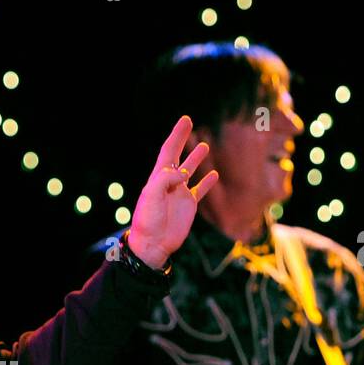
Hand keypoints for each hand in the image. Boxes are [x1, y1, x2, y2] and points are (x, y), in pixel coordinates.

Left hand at [126, 115, 218, 269]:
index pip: (168, 151)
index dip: (176, 135)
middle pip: (178, 156)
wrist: (153, 244)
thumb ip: (165, 180)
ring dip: (195, 159)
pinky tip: (215, 175)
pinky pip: (200, 190)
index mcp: (158, 177)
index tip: (185, 120)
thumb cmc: (148, 220)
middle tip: (189, 122)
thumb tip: (182, 173)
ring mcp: (180, 193)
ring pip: (190, 171)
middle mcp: (169, 182)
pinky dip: (207, 182)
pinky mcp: (189, 206)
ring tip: (204, 146)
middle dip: (183, 139)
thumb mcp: (151, 196)